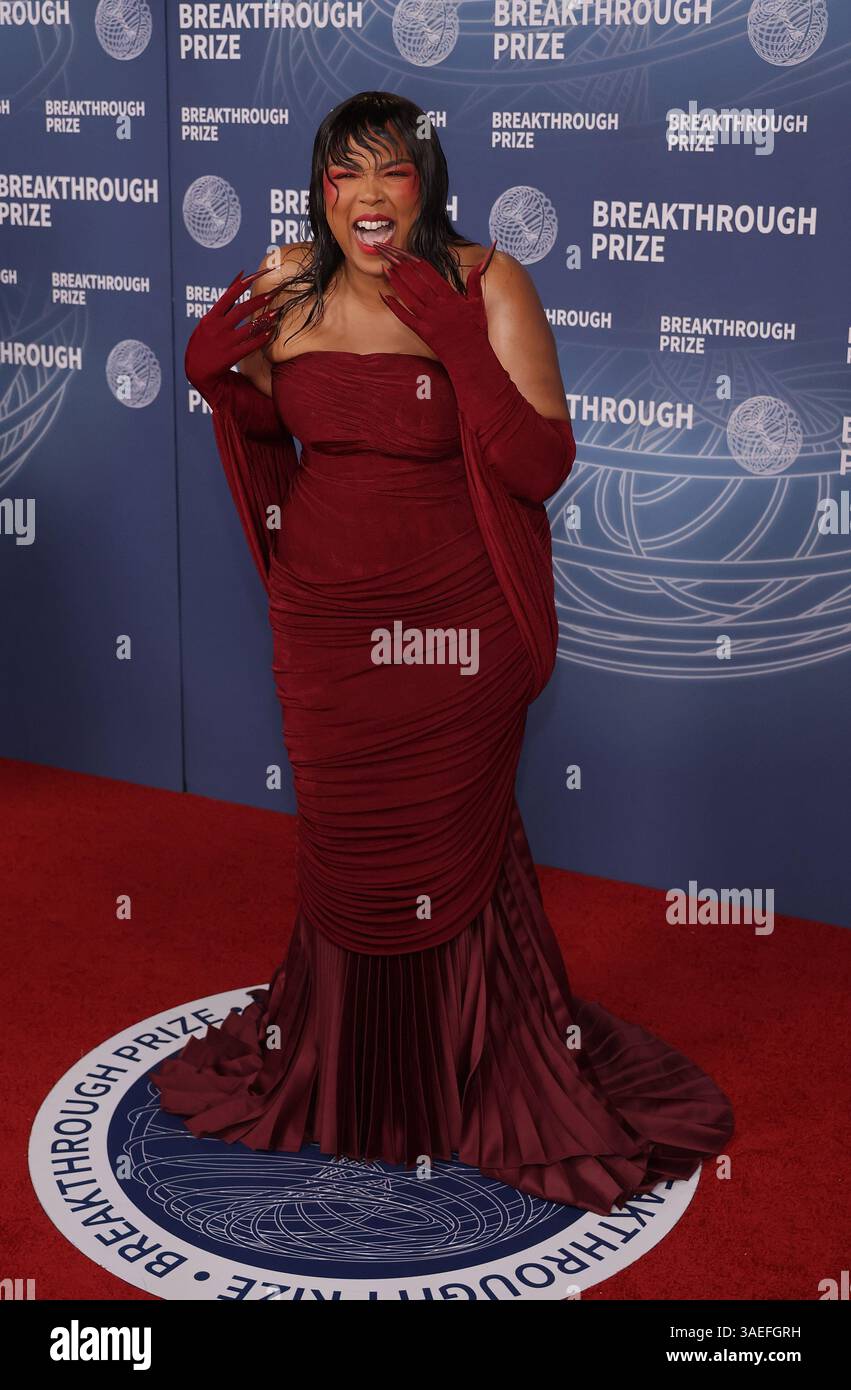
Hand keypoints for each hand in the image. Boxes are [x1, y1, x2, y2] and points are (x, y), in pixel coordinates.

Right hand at [184, 267, 279, 407]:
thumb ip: (225, 302)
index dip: (247, 282)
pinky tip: (271, 332)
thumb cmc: (204, 342)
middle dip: (259, 300)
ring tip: (277, 312)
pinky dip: (261, 338)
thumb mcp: (208, 320)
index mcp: (210, 317)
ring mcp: (224, 342)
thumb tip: (240, 276)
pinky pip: (250, 345)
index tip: (262, 273)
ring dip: (264, 319)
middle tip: (274, 293)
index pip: (230, 294)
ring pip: (249, 327)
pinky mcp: (231, 356)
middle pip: (242, 310)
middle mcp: (217, 327)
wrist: (196, 370)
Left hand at [375, 240, 496, 365]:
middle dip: (402, 268)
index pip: (430, 274)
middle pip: (416, 283)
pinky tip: (385, 296)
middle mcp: (438, 307)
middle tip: (389, 256)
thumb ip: (475, 282)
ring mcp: (429, 320)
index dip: (416, 262)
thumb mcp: (478, 303)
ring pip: (409, 298)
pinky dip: (395, 307)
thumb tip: (480, 263)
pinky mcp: (423, 333)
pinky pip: (406, 318)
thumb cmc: (476, 330)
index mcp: (451, 297)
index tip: (406, 253)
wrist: (471, 357)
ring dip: (397, 283)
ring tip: (386, 270)